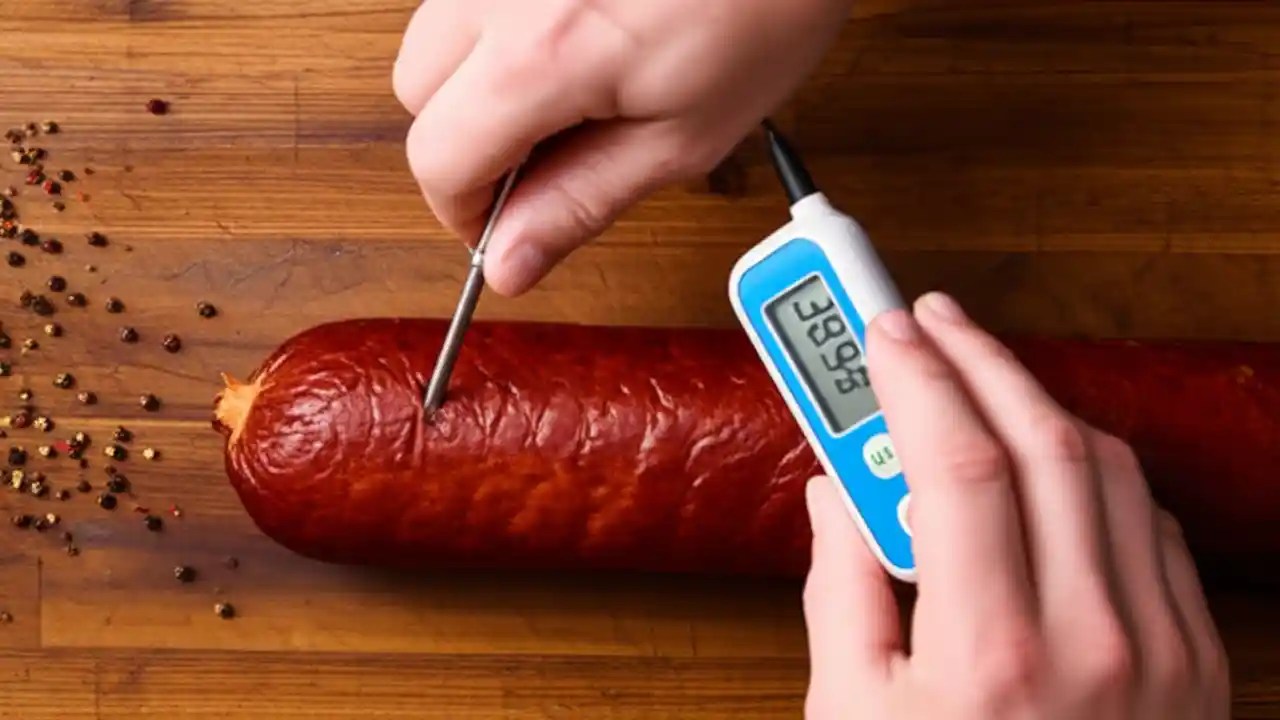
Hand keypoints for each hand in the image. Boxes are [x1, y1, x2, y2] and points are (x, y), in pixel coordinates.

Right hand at [393, 0, 852, 295]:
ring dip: (480, 78)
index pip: (438, 161)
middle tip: (547, 158)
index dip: (467, 214)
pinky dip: (501, 27)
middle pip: (416, 92)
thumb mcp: (683, 136)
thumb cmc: (763, 7)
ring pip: (436, 35)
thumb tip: (510, 262)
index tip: (506, 228)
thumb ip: (581, 201)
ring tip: (574, 86)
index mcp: (541, 56)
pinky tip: (572, 32)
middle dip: (466, 140)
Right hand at [802, 292, 1230, 718]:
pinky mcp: (1197, 659)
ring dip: (1034, 403)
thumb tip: (838, 493)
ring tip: (974, 378)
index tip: (880, 334)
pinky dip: (1092, 471)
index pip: (954, 462)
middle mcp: (1093, 638)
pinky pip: (1150, 524)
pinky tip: (1041, 461)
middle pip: (1042, 440)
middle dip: (977, 356)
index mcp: (991, 654)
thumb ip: (840, 589)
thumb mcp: (851, 713)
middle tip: (925, 319)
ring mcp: (1161, 647)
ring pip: (1109, 468)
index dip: (913, 379)